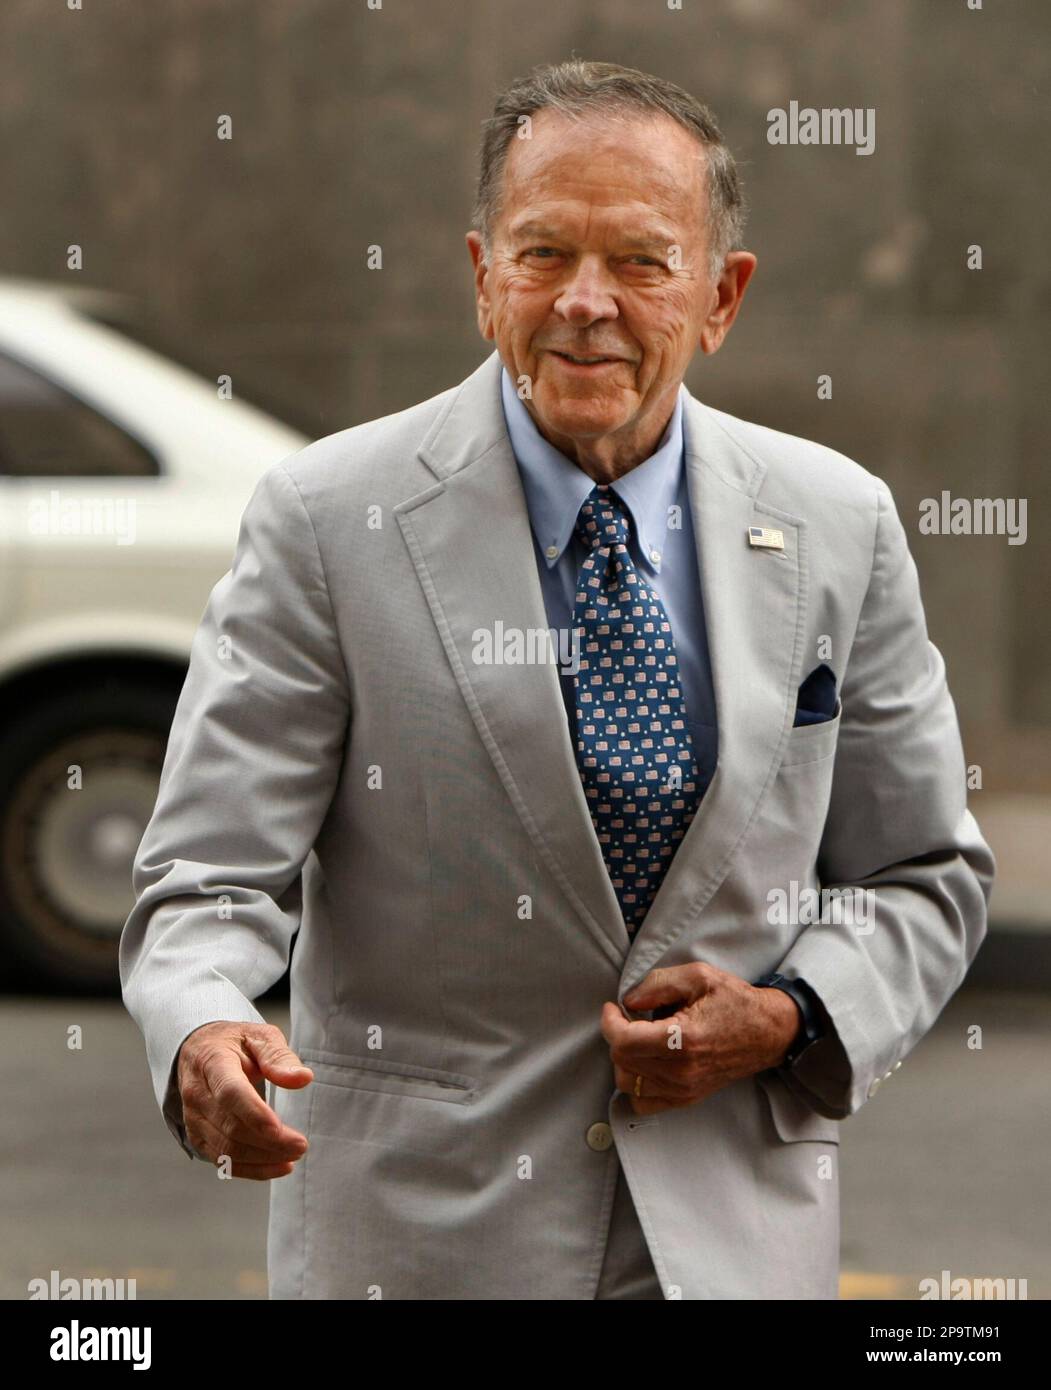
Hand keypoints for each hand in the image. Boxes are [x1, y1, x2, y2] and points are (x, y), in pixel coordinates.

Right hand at [176, 1021, 313, 1178]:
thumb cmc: (234, 1043)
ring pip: (226, 1149)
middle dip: (269, 1142)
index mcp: (212, 1061)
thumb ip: (279, 1056)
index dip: (254, 1114)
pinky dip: (251, 1169)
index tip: (280, 1129)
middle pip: (231, 1127)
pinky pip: (222, 1160)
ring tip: (293, 1156)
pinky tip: (277, 1166)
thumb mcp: (260, 1036)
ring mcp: (193, 1118)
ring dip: (262, 1158)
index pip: (230, 1092)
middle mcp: (197, 1093)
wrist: (198, 1051)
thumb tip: (302, 1078)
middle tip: (301, 1145)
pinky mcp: (197, 1136)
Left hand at [601, 962, 800, 1114]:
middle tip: (631, 1018)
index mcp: (684, 1040)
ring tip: (640, 1038)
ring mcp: (685, 1090)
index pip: (624, 1042)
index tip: (613, 1008)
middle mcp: (683, 1071)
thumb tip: (628, 1001)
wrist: (767, 1032)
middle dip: (617, 1036)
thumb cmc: (734, 1001)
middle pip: (622, 1062)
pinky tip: (646, 1061)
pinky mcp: (687, 1098)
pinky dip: (636, 1083)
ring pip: (628, 1084)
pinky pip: (643, 1102)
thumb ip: (657, 984)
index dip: (609, 1022)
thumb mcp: (698, 976)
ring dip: (625, 1059)